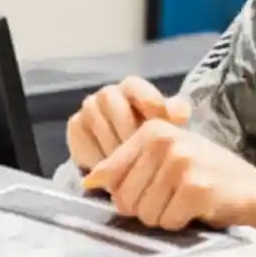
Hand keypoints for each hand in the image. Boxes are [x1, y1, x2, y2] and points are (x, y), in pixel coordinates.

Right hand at [66, 76, 190, 169]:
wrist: (126, 160)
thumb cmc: (150, 138)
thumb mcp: (168, 126)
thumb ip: (175, 115)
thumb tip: (179, 114)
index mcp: (132, 88)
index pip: (134, 86)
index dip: (148, 102)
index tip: (159, 122)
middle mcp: (108, 94)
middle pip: (113, 103)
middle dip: (128, 129)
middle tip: (142, 152)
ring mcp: (89, 109)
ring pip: (97, 122)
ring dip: (113, 146)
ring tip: (128, 166)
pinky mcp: (75, 126)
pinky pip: (82, 138)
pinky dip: (96, 155)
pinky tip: (110, 170)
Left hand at [81, 120, 255, 230]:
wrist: (254, 190)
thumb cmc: (204, 175)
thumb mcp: (162, 159)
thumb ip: (124, 167)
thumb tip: (89, 181)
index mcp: (151, 130)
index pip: (111, 176)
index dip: (128, 193)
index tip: (153, 187)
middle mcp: (165, 140)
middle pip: (125, 198)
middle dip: (146, 208)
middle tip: (173, 197)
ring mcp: (181, 162)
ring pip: (145, 213)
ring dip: (164, 217)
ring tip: (186, 201)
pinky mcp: (196, 188)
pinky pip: (168, 221)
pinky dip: (181, 222)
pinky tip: (198, 208)